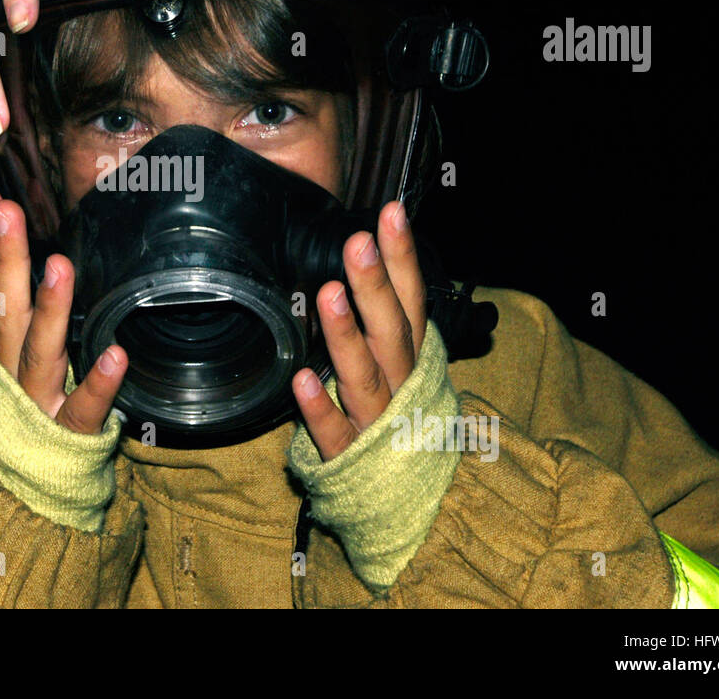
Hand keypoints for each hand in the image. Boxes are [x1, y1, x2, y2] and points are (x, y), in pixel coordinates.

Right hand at [0, 186, 125, 433]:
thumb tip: (6, 255)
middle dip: (5, 257)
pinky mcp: (67, 437)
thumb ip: (8, 317)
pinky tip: (117, 355)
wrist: (15, 494)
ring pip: (40, 352)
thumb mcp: (5, 363)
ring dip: (50, 309)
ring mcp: (37, 405)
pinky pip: (84, 410)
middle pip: (5, 309)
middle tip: (8, 209)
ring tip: (60, 266)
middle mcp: (9, 372)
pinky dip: (98, 384)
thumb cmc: (20, 415)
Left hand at [293, 201, 427, 461]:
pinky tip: (301, 380)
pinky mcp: (351, 458)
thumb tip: (370, 257)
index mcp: (412, 357)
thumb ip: (388, 319)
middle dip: (376, 285)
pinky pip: (334, 432)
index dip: (402, 257)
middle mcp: (401, 385)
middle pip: (392, 330)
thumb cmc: (400, 419)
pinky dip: (321, 407)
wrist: (416, 505)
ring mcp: (378, 423)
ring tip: (329, 294)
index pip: (411, 300)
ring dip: (347, 335)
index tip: (391, 213)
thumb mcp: (403, 366)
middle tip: (357, 242)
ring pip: (364, 375)